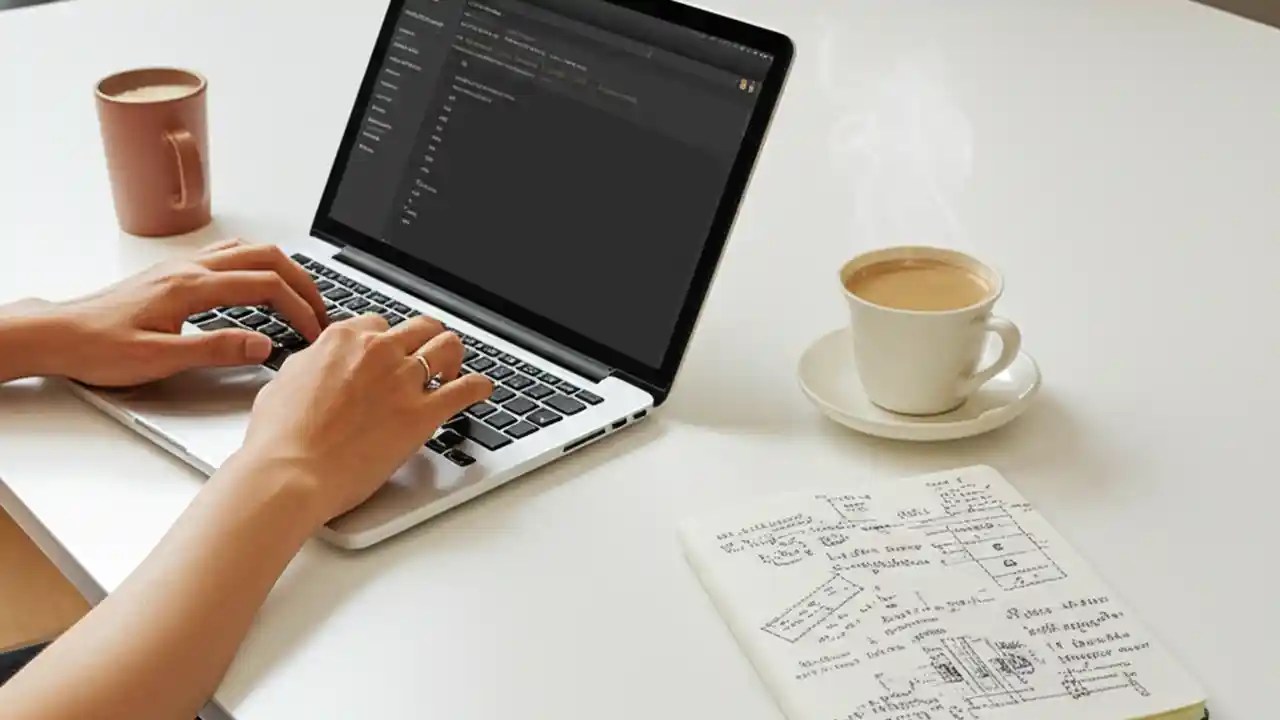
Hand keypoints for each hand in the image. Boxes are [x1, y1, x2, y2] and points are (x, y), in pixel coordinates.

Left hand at [14, 239, 327, 385]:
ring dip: (283, 270)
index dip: (297, 308)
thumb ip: (215, 349)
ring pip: (250, 250)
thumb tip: (262, 344)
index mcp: (191, 287)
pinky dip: (259, 266)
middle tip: (320, 311)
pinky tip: (261, 286)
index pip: (263, 285)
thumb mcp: (159, 359)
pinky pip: (230, 255)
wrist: (59, 334)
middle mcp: (190, 268)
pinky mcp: (176, 272)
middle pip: (266, 257)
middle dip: (302, 282)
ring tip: (300, 298)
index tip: (312, 331)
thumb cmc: (99, 347)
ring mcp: (183, 266)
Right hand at [237, 314, 492, 523]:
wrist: (290, 472)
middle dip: (425, 341)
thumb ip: (312, 365)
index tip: (390, 356)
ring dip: (453, 357)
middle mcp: (378, 352)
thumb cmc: (280, 437)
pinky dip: (478, 387)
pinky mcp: (423, 414)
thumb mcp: (285, 382)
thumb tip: (320, 364)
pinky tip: (481, 390)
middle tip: (427, 359)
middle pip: (419, 328)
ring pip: (447, 347)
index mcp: (343, 340)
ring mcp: (403, 380)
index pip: (378, 324)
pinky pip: (466, 389)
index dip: (386, 342)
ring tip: (452, 372)